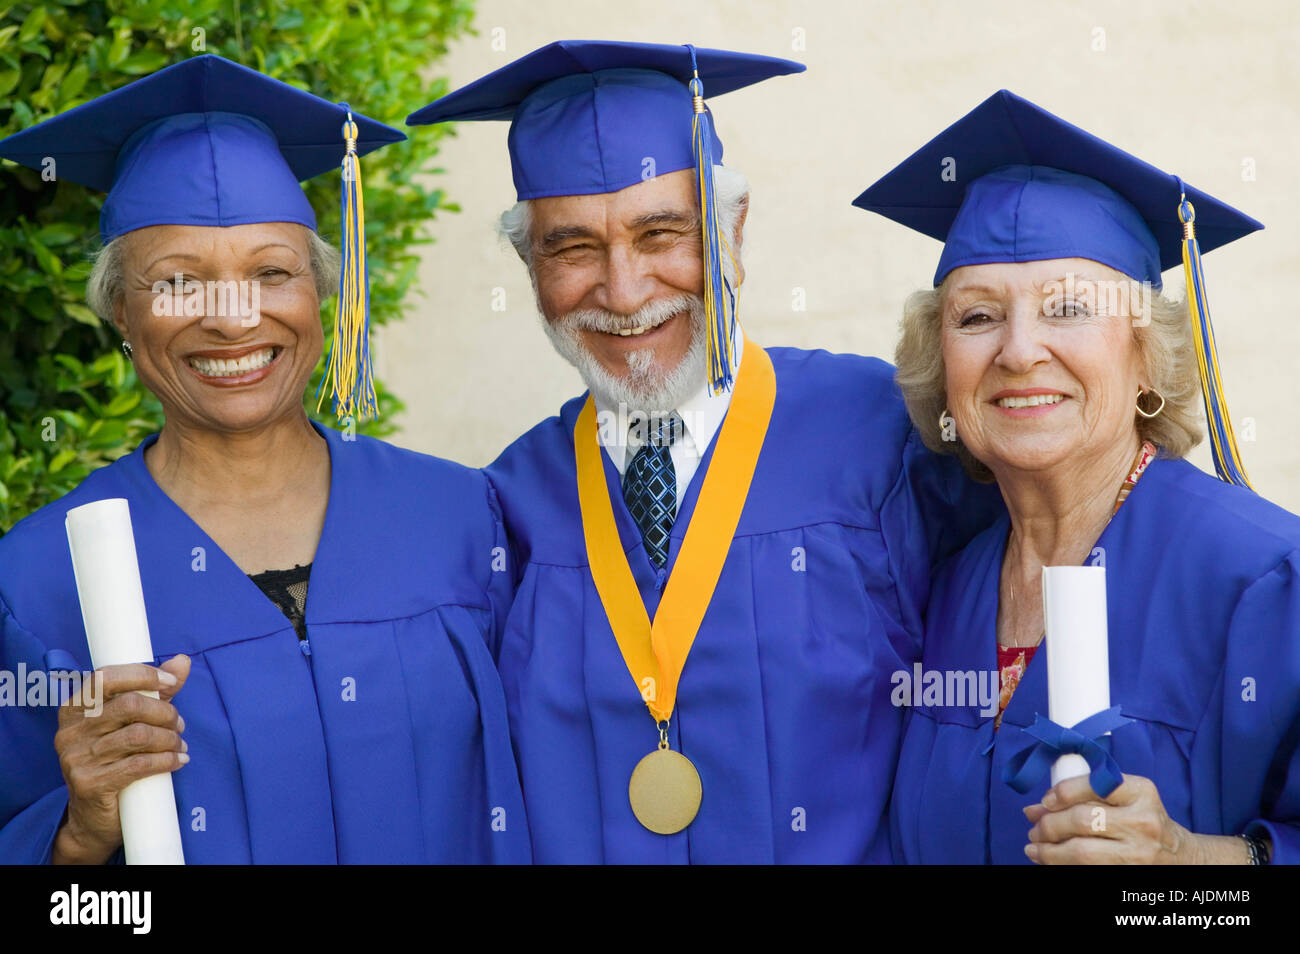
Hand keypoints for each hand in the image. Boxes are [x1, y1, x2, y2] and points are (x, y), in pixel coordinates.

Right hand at [51, 655, 190, 864]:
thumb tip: (183, 661)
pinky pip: (138, 765)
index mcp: (75, 708)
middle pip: (130, 706)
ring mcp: (76, 758)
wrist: (92, 816)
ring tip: (180, 744)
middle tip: (179, 725)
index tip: (171, 682)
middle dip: (165, 712)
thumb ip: (155, 691)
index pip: (106, 677)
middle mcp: (70, 731)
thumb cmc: (114, 758)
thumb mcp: (132, 721)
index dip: (143, 675)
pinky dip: (167, 760)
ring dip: (169, 739)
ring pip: (138, 736)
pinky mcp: (89, 784)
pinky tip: (179, 760)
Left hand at [1022, 773, 1248, 863]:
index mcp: (1141, 792)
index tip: (1046, 801)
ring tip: (1034, 847)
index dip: (1063, 792)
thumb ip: (1085, 796)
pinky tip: (1050, 860)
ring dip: (1049, 850)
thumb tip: (1034, 809)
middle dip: (1049, 825)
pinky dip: (1061, 864)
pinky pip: (1086, 869)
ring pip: (1081, 852)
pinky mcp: (1129, 874)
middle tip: (1034, 828)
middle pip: (1083, 820)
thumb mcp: (1126, 798)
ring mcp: (1139, 853)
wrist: (1182, 857)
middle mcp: (1143, 822)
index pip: (1096, 785)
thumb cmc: (1144, 821)